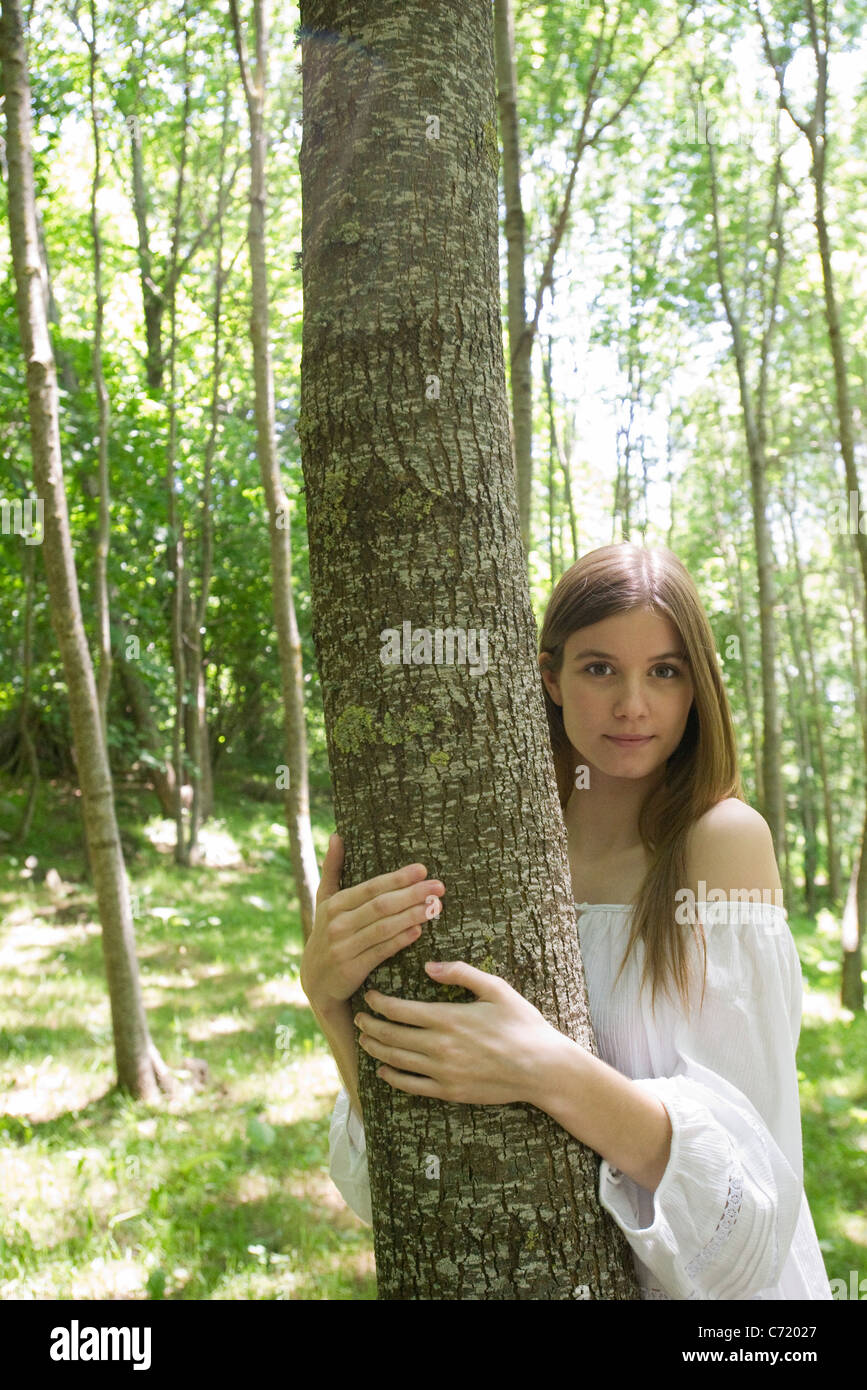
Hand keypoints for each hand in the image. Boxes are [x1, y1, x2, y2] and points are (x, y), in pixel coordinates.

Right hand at [300, 833, 445, 1010]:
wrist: (316, 980)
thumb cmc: (327, 934)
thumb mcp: (324, 902)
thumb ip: (332, 869)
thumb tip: (337, 835)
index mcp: (334, 904)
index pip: (371, 888)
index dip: (398, 878)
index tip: (422, 869)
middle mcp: (337, 924)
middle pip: (381, 906)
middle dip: (412, 894)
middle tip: (439, 887)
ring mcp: (343, 947)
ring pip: (384, 928)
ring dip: (412, 916)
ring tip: (435, 907)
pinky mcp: (351, 969)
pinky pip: (381, 952)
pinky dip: (400, 940)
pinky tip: (418, 931)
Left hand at [353, 960, 561, 1106]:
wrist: (543, 1068)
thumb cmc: (523, 1024)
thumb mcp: (497, 988)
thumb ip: (461, 973)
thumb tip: (428, 966)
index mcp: (448, 1018)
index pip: (399, 1009)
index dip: (378, 1003)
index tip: (369, 996)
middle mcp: (440, 1047)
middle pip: (390, 1035)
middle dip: (369, 1025)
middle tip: (358, 1017)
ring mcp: (443, 1073)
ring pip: (395, 1060)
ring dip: (374, 1049)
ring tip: (364, 1039)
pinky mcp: (449, 1092)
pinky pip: (411, 1087)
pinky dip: (392, 1077)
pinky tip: (383, 1070)